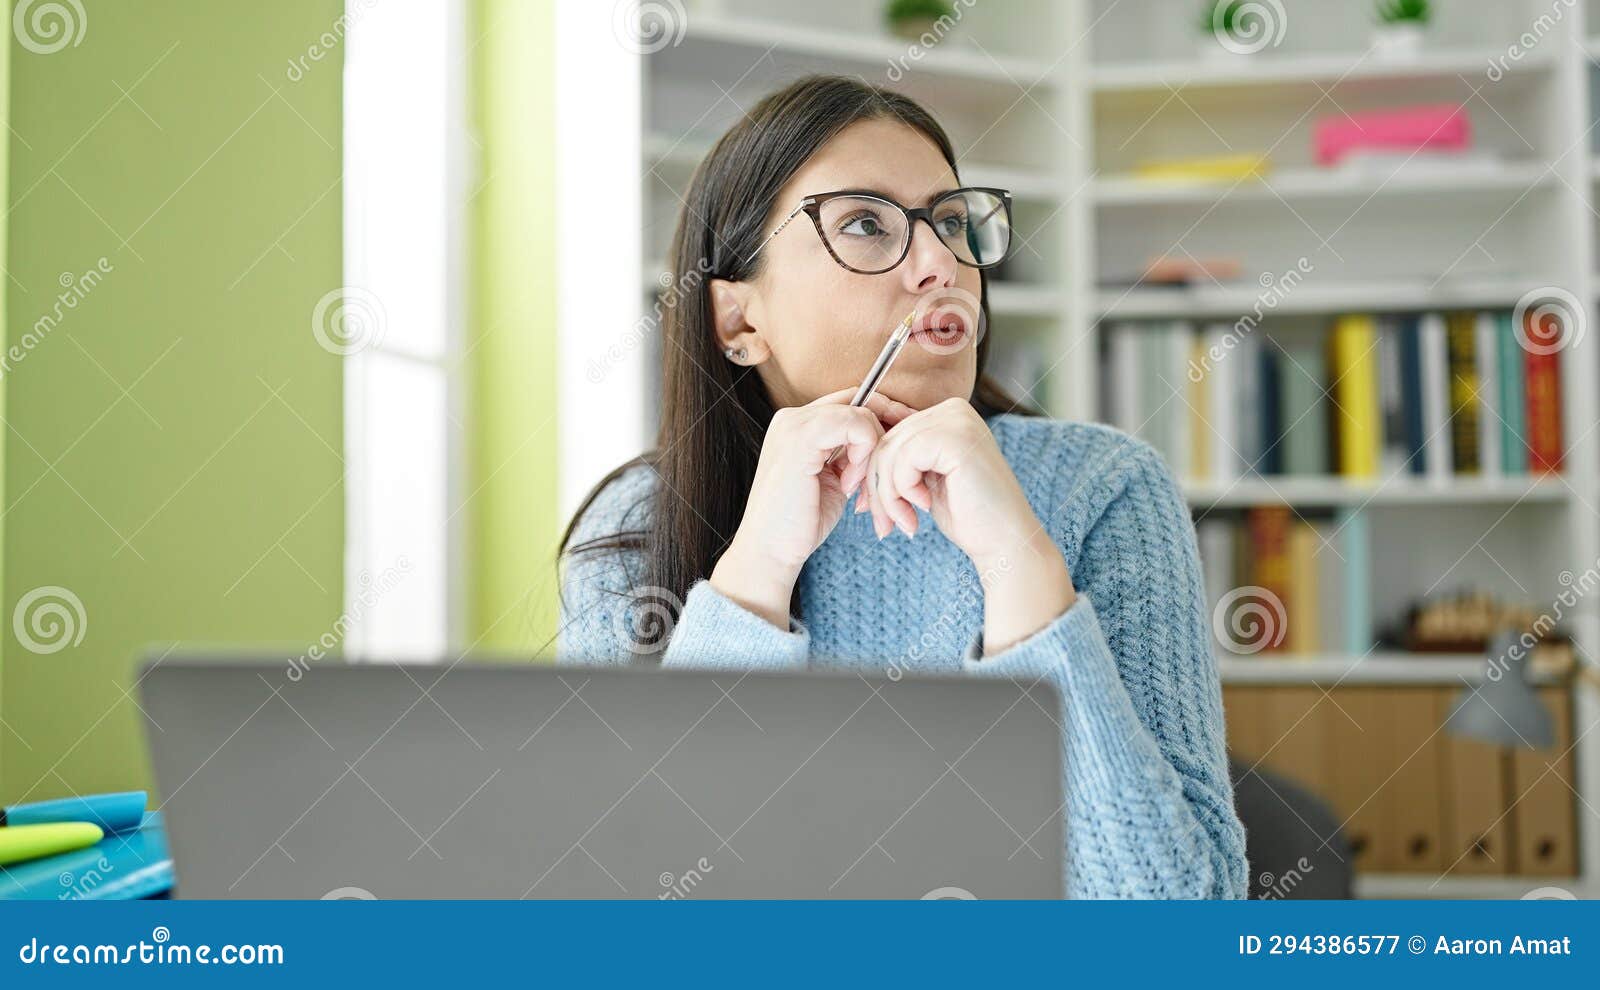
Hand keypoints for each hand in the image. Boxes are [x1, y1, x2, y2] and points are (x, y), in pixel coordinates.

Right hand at [710, 387, 914, 627]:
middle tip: (895, 460)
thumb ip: (851, 453)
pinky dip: (864, 454)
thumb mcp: (833, 479)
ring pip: (862, 413)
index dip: (882, 415)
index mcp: (798, 425)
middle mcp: (793, 417)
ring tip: (855, 486)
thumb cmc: (801, 522)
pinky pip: (857, 426)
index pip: (851, 400)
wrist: (770, 550)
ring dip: (871, 451)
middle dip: (888, 426)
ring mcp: (795, 424)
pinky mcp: (802, 437)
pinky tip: (849, 483)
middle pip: (860, 399)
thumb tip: (887, 438)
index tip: (901, 441)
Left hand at [858, 398, 1075, 652]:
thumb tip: (852, 455)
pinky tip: (923, 508)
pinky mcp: (955, 439)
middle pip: (884, 441)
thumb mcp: (924, 479)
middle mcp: (954, 409)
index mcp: (947, 414)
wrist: (1006, 542)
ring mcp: (957, 421)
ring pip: (888, 451)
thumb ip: (900, 459)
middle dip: (877, 487)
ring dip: (888, 495)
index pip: (887, 433)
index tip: (872, 508)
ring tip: (902, 522)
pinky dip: (902, 490)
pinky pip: (903, 460)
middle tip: (884, 524)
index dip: (873, 472)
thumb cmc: (967, 515)